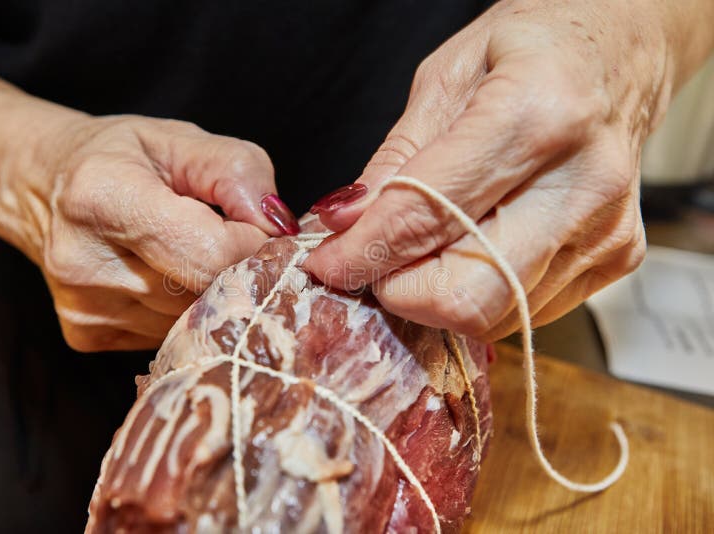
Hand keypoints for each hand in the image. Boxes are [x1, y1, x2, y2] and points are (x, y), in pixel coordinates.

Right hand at [17, 115, 293, 350]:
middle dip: (238, 271)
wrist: (43, 185)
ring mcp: (83, 308)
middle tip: (235, 242)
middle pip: (205, 294)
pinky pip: (168, 336)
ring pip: (192, 322)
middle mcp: (84, 261)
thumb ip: (238, 172)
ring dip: (210, 293)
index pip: (213, 254)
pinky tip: (163, 278)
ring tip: (192, 254)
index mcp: (103, 197)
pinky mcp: (85, 336)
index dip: (254, 245)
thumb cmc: (121, 157)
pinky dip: (181, 311)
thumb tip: (276, 228)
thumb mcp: (181, 140)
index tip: (257, 228)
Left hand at [305, 0, 677, 340]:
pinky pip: (523, 310)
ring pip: (492, 314)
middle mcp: (584, 183)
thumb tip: (346, 225)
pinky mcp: (615, 259)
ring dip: (436, 293)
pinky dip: (479, 290)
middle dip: (400, 291)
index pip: (425, 219)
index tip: (326, 262)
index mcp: (537, 115)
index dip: (361, 253)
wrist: (622, 53)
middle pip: (465, 295)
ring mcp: (606, 230)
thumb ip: (397, 159)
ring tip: (424, 247)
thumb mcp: (445, 77)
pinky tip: (472, 247)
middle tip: (375, 261)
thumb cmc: (532, 48)